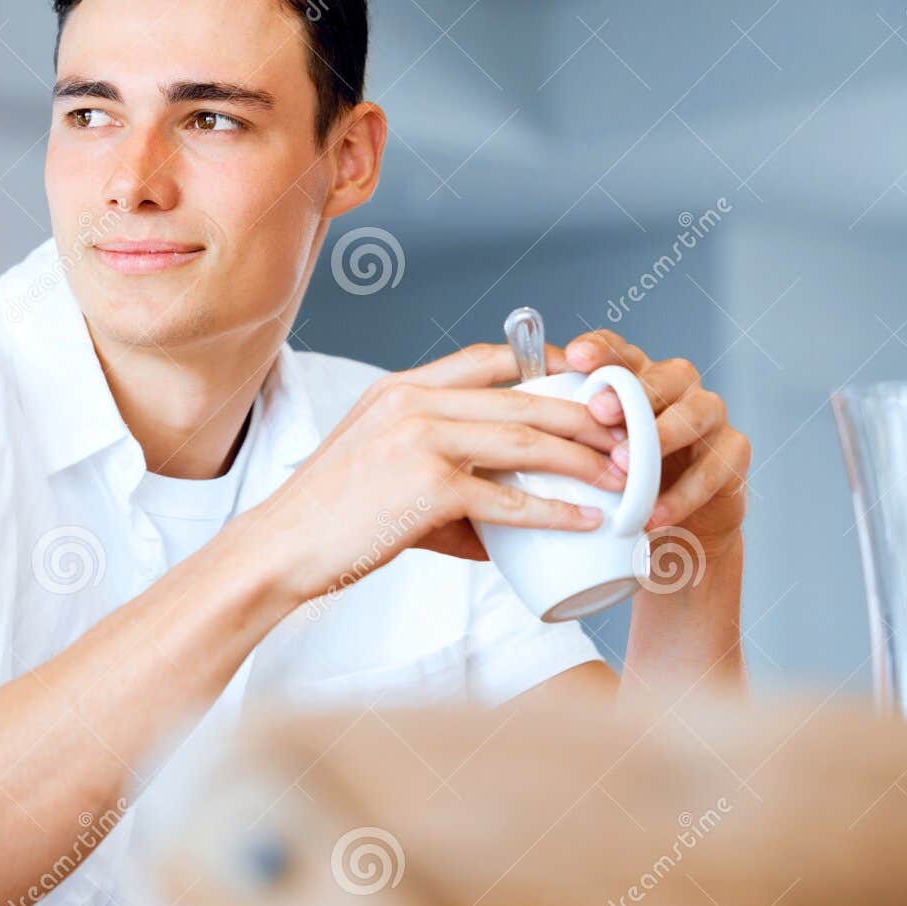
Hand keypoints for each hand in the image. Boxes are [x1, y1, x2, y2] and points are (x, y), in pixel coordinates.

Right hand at [251, 342, 626, 603]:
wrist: (282, 546)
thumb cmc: (329, 516)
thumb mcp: (378, 466)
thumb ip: (440, 478)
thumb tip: (501, 524)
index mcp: (400, 389)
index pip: (486, 359)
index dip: (542, 365)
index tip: (585, 382)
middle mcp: (414, 402)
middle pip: (523, 398)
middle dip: (584, 418)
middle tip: (625, 438)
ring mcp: (423, 440)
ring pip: (528, 441)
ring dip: (584, 461)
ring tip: (621, 479)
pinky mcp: (430, 487)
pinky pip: (510, 499)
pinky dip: (556, 512)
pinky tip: (586, 522)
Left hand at [564, 329, 749, 555]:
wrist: (676, 531)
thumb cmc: (623, 483)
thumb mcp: (590, 456)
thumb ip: (566, 434)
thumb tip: (513, 429)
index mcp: (638, 377)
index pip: (619, 352)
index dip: (599, 350)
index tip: (573, 357)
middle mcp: (677, 388)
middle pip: (661, 376)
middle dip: (630, 392)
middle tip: (599, 411)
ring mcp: (710, 417)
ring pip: (694, 414)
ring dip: (658, 439)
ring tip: (626, 465)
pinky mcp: (735, 454)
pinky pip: (714, 469)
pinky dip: (681, 495)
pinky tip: (652, 513)